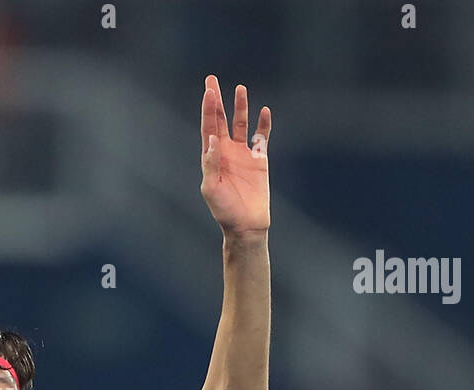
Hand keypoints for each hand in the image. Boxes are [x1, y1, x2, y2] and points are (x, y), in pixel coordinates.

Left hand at [200, 75, 270, 236]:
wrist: (246, 224)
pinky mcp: (260, 159)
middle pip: (221, 120)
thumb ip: (211, 163)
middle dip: (216, 100)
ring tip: (239, 89)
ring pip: (242, 124)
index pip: (208, 127)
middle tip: (211, 80)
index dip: (208, 109)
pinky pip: (262, 137)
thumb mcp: (211, 188)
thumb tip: (212, 139)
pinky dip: (264, 124)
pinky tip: (264, 111)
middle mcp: (226, 151)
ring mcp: (243, 154)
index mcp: (211, 157)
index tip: (208, 91)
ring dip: (240, 107)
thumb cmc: (224, 210)